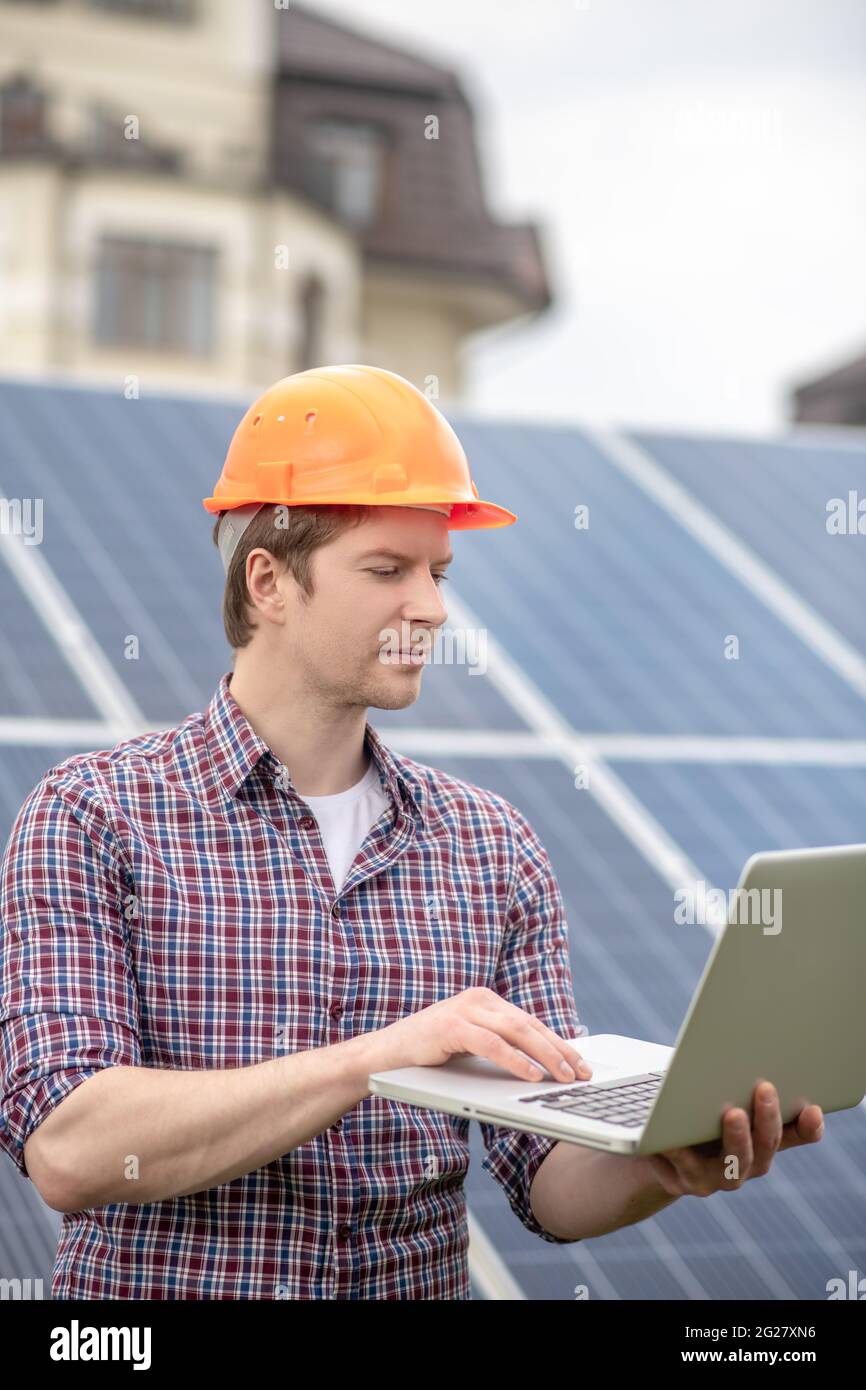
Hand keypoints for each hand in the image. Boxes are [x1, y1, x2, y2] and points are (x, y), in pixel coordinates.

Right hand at [372, 987, 591, 1083]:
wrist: (383, 1056)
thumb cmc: (428, 1056)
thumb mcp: (470, 1047)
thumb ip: (498, 1046)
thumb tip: (540, 1065)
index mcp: (486, 1001)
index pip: (531, 1022)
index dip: (559, 1043)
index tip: (581, 1064)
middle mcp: (478, 999)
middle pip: (529, 1024)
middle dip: (560, 1050)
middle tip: (581, 1073)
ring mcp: (464, 1010)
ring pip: (516, 1031)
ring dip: (545, 1055)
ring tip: (564, 1076)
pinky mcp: (451, 1027)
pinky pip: (491, 1044)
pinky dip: (515, 1060)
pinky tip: (531, 1075)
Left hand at [645, 1080, 823, 1197]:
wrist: (657, 1150)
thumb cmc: (698, 1112)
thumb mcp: (721, 1095)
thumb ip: (737, 1084)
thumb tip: (747, 1051)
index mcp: (764, 1139)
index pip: (798, 1135)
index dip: (809, 1126)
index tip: (813, 1108)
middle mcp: (748, 1163)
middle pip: (766, 1146)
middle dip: (768, 1117)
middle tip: (766, 1088)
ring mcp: (717, 1177)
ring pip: (734, 1163)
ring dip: (737, 1138)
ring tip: (733, 1114)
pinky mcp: (684, 1181)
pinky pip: (684, 1165)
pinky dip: (681, 1148)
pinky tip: (677, 1132)